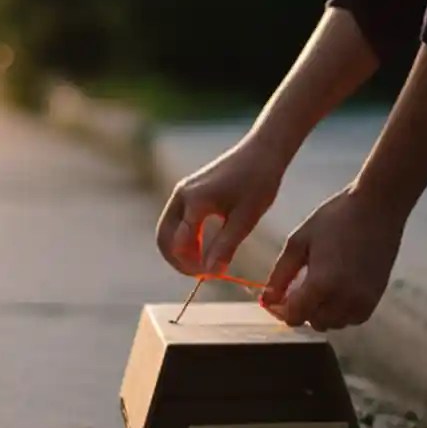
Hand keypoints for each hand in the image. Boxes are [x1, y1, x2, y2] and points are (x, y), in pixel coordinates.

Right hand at [156, 137, 289, 275]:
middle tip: (201, 276)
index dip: (192, 265)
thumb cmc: (258, 182)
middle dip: (178, 261)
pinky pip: (176, 222)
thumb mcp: (245, 219)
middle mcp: (181, 196)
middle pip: (164, 238)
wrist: (262, 152)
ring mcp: (181, 193)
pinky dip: (184, 239)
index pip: (179, 244)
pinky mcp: (187, 193)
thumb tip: (211, 273)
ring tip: (203, 265)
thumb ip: (225, 246)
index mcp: (194, 201)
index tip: (212, 276)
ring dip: (180, 251)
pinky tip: (203, 248)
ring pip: (168, 231)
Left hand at [261, 185, 405, 331]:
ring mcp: (364, 300)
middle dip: (302, 309)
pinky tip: (336, 290)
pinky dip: (341, 311)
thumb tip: (266, 300)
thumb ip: (279, 276)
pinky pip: (352, 318)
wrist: (378, 207)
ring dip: (322, 312)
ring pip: (333, 323)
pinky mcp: (377, 297)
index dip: (282, 309)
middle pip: (313, 322)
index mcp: (322, 284)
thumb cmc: (335, 219)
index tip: (279, 296)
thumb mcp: (298, 242)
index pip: (294, 317)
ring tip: (319, 286)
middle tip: (299, 286)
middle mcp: (344, 299)